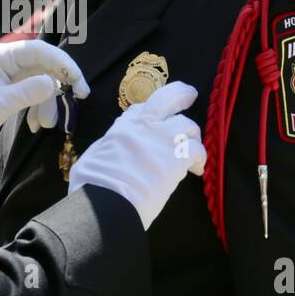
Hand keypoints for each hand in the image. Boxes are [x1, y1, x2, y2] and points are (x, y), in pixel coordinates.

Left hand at [0, 42, 89, 154]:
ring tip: (44, 125)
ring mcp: (11, 75)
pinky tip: (35, 125)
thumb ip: (27, 92)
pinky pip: (34, 93)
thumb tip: (54, 84)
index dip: (63, 63)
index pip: (40, 51)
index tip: (78, 81)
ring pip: (42, 82)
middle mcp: (8, 61)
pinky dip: (38, 108)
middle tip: (79, 99)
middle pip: (45, 65)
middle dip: (60, 84)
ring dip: (48, 103)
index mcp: (2, 56)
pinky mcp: (12, 89)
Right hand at [69, 82, 205, 229]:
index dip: (150, 111)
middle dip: (181, 94)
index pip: (140, 109)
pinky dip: (200, 159)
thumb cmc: (93, 184)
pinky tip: (197, 169)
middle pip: (169, 98)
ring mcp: (163, 139)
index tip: (155, 119)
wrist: (108, 201)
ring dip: (192, 136)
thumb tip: (111, 150)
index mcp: (123, 127)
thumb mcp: (94, 156)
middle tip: (190, 95)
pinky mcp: (178, 157)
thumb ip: (107, 147)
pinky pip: (198, 150)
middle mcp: (145, 126)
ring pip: (188, 124)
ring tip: (192, 150)